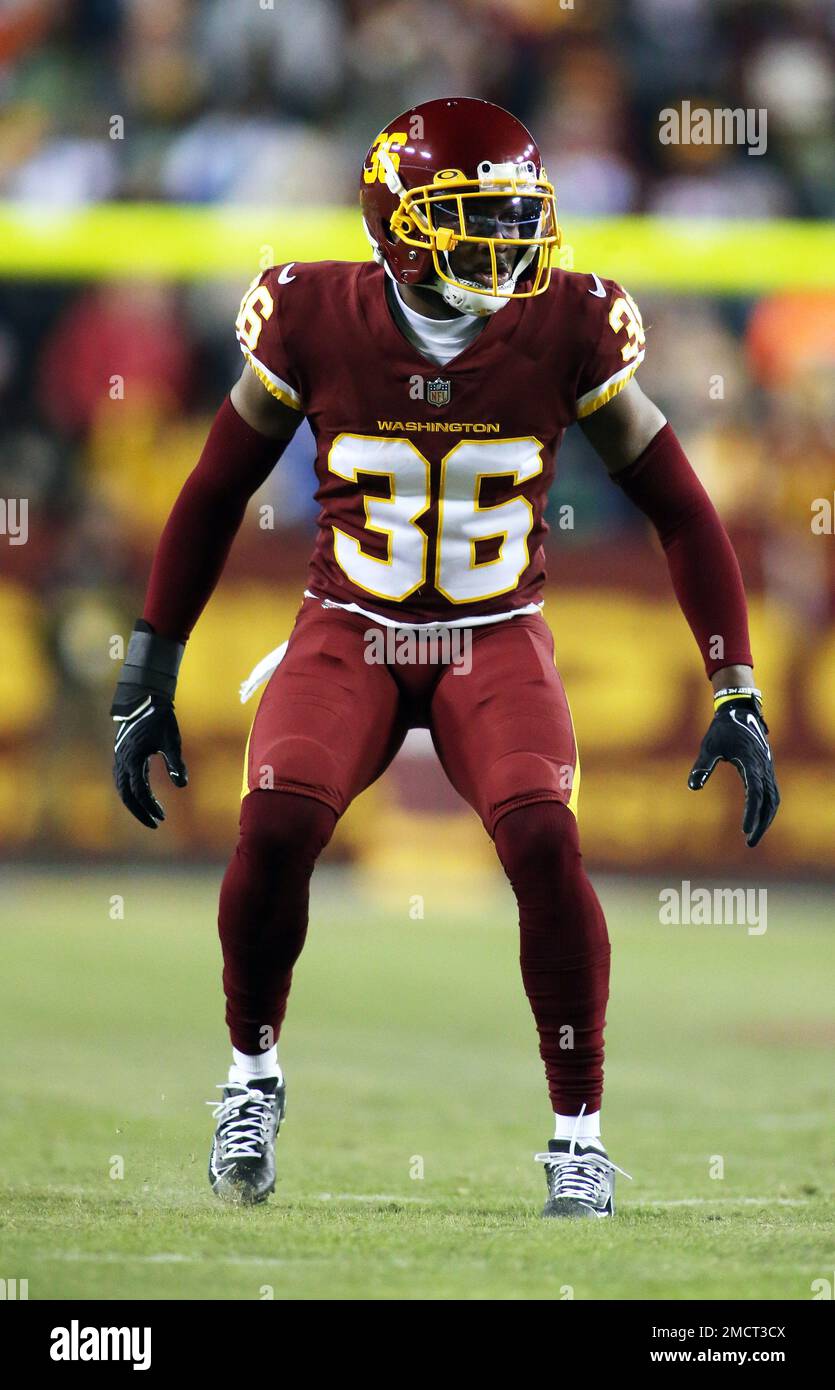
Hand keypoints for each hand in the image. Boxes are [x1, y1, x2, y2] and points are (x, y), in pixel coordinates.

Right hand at [112, 693, 187, 828]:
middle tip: (155, 823)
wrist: (144, 697)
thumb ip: (175, 763)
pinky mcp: (122, 754)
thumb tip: (182, 785)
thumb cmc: (160, 718)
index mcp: (132, 759)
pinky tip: (143, 794)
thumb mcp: (171, 740)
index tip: (162, 818)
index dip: (149, 807)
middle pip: (126, 794)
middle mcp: (122, 760)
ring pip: (122, 787)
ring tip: (149, 812)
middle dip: (139, 811)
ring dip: (134, 802)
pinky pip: (122, 778)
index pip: (139, 792)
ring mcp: (120, 757)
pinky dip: (130, 790)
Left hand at [688, 697, 778, 847]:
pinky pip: (772, 793)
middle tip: (749, 842)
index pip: (756, 794)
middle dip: (762, 823)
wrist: (739, 711)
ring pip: (774, 799)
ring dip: (766, 818)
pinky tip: (757, 819)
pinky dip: (767, 808)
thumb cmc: (723, 729)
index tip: (744, 830)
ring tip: (753, 836)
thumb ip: (702, 766)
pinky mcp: (765, 769)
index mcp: (752, 763)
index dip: (751, 813)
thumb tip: (692, 787)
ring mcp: (767, 769)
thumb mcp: (709, 747)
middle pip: (770, 802)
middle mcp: (764, 768)